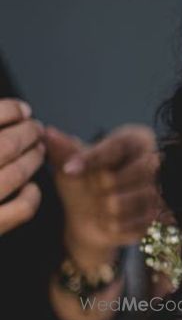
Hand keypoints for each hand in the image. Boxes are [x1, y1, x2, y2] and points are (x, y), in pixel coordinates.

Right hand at [0, 98, 45, 234]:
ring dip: (33, 159)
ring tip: (38, 151)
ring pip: (16, 174)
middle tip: (35, 128)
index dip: (8, 111)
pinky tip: (30, 188)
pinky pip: (21, 209)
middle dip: (27, 133)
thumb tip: (5, 114)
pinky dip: (31, 196)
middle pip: (5, 145)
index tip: (21, 109)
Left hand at [45, 123, 161, 267]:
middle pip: (118, 177)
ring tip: (98, 205)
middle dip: (96, 188)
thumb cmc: (83, 181)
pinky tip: (106, 220)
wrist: (91, 218)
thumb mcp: (71, 162)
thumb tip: (48, 132)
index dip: (90, 159)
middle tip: (92, 189)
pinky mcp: (154, 218)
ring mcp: (157, 192)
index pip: (114, 147)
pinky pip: (125, 224)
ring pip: (120, 204)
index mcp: (137, 140)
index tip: (68, 170)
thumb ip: (64, 148)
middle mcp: (154, 163)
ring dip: (100, 209)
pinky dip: (109, 225)